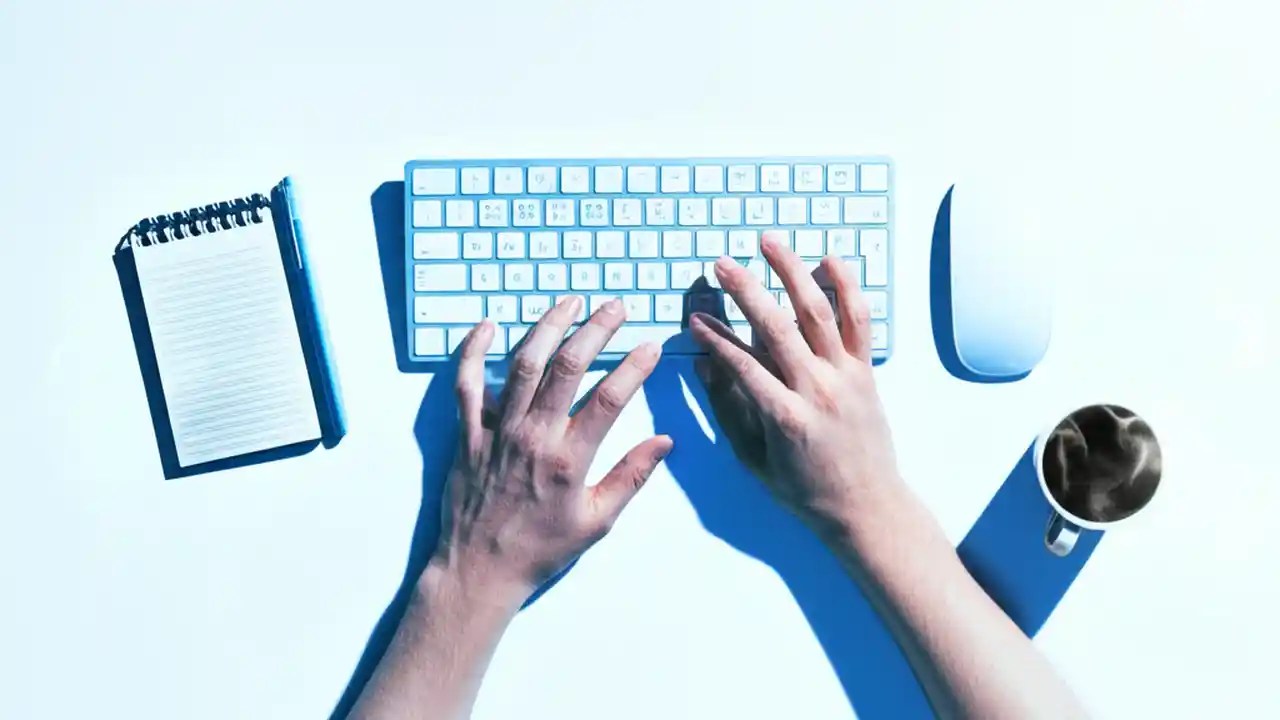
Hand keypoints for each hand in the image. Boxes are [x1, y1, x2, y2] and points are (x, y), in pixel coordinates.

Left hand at [430, 297, 672, 601]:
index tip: (651, 344)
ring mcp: (497, 431)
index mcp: (569, 459)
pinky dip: (473, 351)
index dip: (634, 367)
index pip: (609, 398)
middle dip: (595, 330)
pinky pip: (467, 383)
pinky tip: (487, 326)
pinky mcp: (468, 433)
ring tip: (569, 301)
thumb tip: (664, 442)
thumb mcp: (596, 522)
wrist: (477, 570)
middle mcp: (533, 436)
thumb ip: (630, 477)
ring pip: (523, 364)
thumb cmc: (540, 550)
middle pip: (568, 367)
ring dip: (548, 327)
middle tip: (615, 306)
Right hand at [688, 232, 901, 538]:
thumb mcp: (755, 459)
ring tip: (769, 242)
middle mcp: (818, 390)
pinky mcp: (866, 371)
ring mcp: (846, 377)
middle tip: (721, 264)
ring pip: (817, 312)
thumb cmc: (805, 490)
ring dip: (792, 272)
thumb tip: (704, 365)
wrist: (867, 506)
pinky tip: (830, 259)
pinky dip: (847, 287)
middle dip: (745, 291)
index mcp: (786, 418)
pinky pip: (859, 321)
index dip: (715, 338)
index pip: (742, 365)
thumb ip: (729, 410)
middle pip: (776, 328)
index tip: (694, 318)